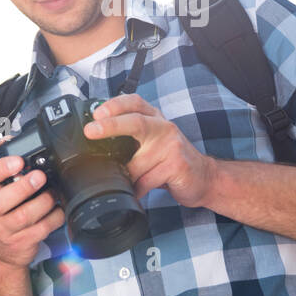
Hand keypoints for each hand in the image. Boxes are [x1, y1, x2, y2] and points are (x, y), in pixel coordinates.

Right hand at [0, 155, 65, 268]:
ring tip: (53, 194)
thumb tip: (9, 138)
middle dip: (24, 187)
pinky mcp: (21, 242)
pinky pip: (41, 229)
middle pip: (0, 201)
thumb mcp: (1, 189)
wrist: (3, 251)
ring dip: (44, 202)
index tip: (18, 161)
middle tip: (41, 177)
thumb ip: (7, 166)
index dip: (0, 168)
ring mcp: (4, 229)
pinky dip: (55, 218)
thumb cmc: (6, 211)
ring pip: (23, 216)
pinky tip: (58, 211)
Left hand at [83, 94, 217, 205]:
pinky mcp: (177, 165)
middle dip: (111, 125)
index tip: (96, 113)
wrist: (204, 177)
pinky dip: (136, 190)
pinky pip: (146, 180)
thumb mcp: (152, 142)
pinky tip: (136, 193)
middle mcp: (163, 127)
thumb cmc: (171, 160)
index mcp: (154, 118)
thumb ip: (130, 138)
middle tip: (91, 131)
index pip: (134, 102)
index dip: (114, 105)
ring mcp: (172, 146)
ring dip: (126, 177)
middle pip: (136, 122)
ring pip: (136, 164)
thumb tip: (94, 143)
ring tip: (123, 183)